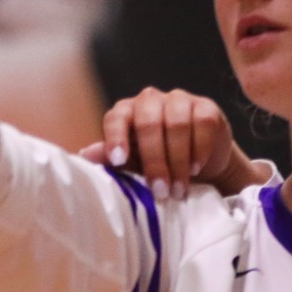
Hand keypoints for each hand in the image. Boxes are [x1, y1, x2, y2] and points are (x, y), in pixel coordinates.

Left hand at [77, 88, 269, 196]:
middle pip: (149, 123)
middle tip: (160, 191)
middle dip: (154, 161)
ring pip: (177, 124)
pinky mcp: (206, 106)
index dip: (116, 137)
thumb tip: (86, 155)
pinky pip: (202, 123)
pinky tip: (195, 168)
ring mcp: (179, 99)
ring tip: (178, 189)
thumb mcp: (131, 164)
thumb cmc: (155, 163)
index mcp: (125, 112)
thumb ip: (112, 158)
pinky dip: (199, 149)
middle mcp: (149, 100)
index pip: (116, 117)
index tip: (119, 160)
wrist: (197, 163)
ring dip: (178, 161)